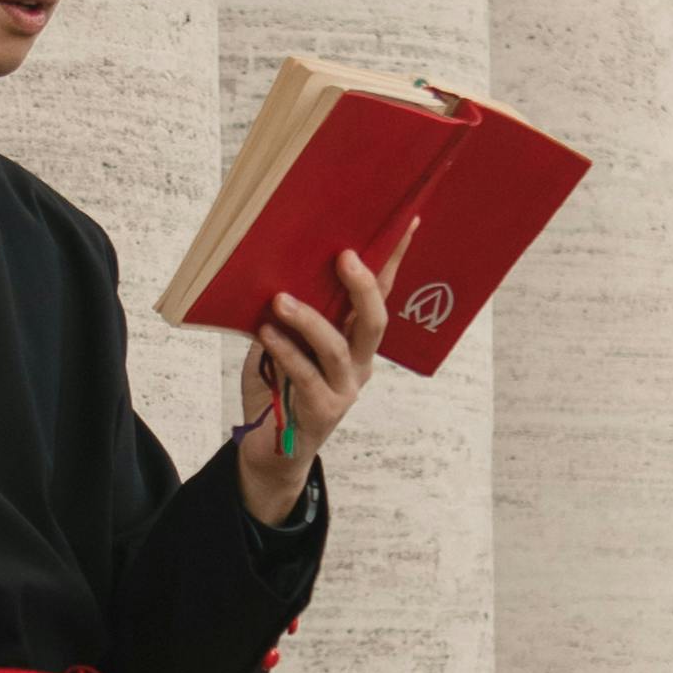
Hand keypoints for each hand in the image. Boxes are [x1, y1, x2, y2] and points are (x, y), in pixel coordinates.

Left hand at [238, 237, 400, 522]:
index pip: (380, 295)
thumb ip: (292, 310)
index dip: (393, 261)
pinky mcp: (321, 411)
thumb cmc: (278, 385)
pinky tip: (266, 333)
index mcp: (356, 340)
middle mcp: (359, 363)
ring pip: (337, 348)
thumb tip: (281, 263)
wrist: (270, 448)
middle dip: (363, 287)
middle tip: (344, 256)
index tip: (406, 223)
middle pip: (373, 321)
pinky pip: (305, 375)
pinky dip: (285, 350)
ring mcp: (343, 389)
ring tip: (280, 299)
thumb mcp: (286, 339)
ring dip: (309, 320)